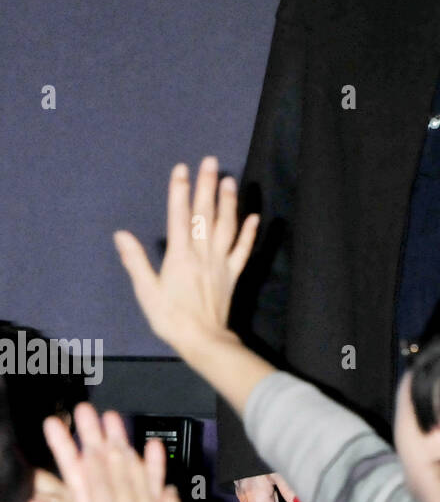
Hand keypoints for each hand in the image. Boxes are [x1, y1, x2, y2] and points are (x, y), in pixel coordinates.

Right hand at [113, 156, 258, 355]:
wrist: (203, 339)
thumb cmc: (170, 318)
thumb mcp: (147, 292)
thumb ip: (136, 261)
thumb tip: (121, 235)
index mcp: (179, 256)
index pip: (179, 216)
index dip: (180, 191)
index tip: (182, 169)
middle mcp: (203, 253)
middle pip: (205, 213)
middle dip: (207, 185)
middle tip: (211, 161)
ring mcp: (221, 262)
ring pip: (227, 226)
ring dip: (229, 202)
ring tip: (230, 180)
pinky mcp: (234, 273)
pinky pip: (244, 249)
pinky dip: (250, 232)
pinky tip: (255, 217)